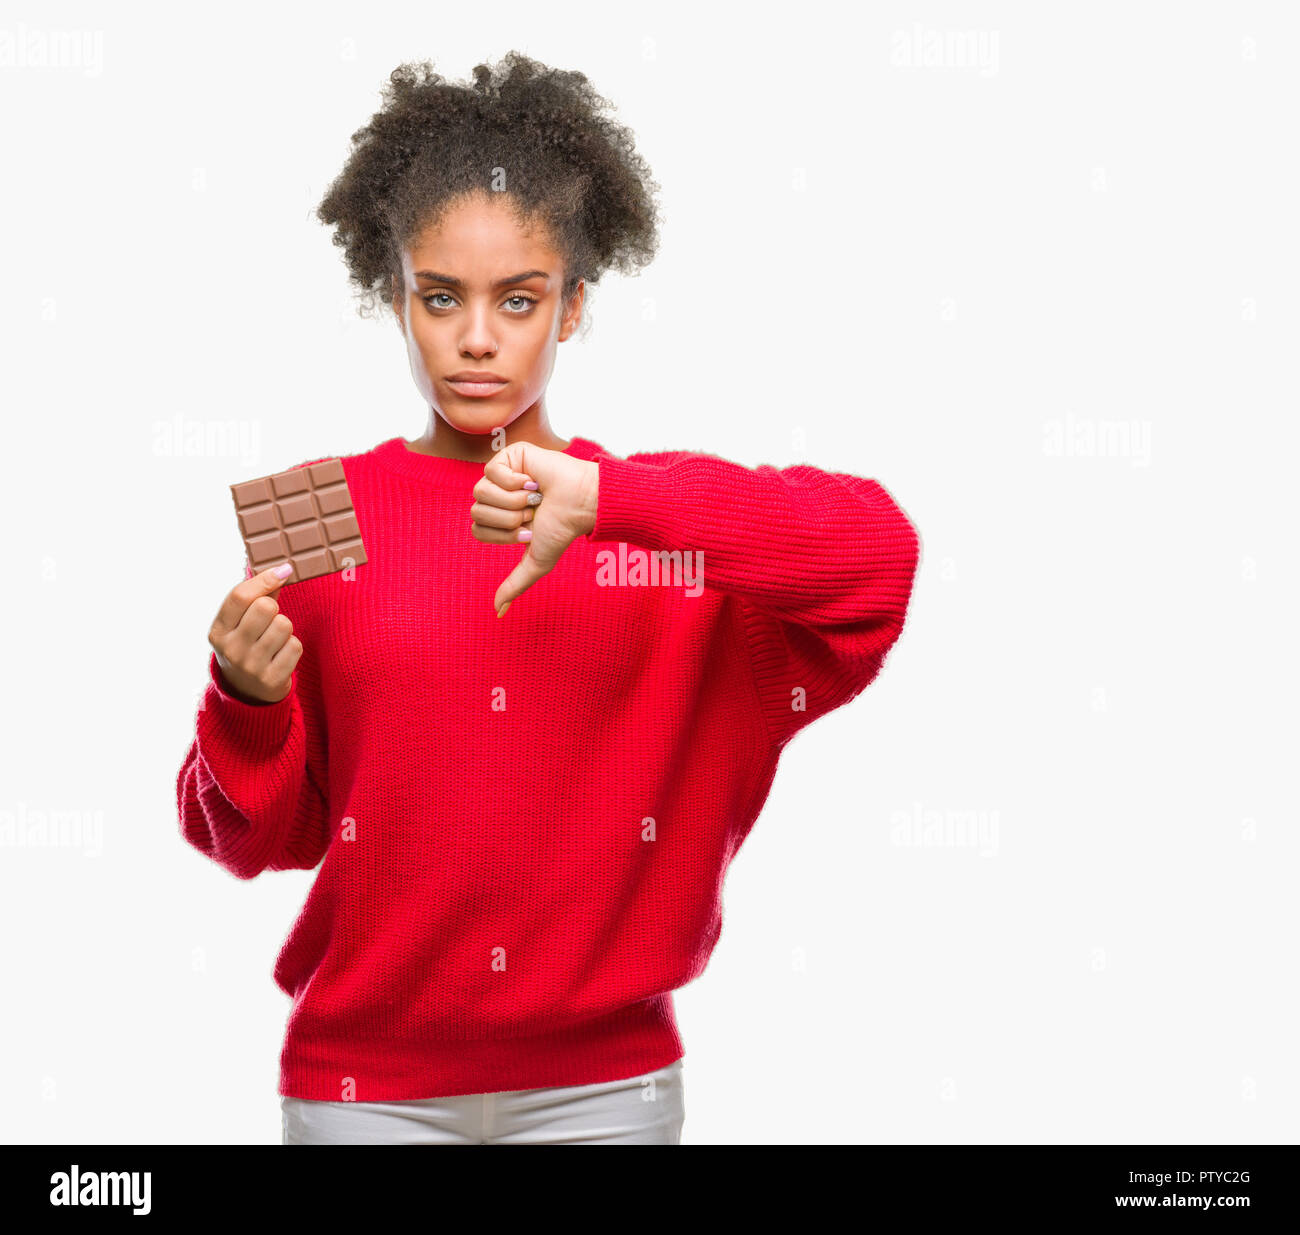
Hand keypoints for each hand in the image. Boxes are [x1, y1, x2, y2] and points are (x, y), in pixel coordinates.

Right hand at [209, 564, 301, 702]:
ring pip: (284, 625)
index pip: (240, 596)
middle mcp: (230, 649)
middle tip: (269, 620)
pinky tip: (281, 655)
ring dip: (285, 629)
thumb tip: (280, 568)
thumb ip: (256, 596)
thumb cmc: (247, 645)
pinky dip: (292, 647)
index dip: (265, 579)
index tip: (283, 571)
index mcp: (218, 630)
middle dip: (274, 608)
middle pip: (266, 607)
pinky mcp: (271, 679)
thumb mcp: (240, 624)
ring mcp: (250, 666)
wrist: (248, 692)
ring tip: (275, 640)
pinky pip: (295, 646)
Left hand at [469, 441, 598, 615]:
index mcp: (500, 517)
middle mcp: (498, 495)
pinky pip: (492, 470)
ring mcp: (502, 474)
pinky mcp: (509, 455)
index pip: (478, 530)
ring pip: (481, 492)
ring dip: (513, 500)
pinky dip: (514, 481)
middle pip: (476, 511)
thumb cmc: (563, 529)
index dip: (504, 535)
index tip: (531, 530)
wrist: (580, 503)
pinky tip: (533, 480)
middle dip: (509, 518)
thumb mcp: (537, 561)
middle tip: (534, 512)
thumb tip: (498, 611)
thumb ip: (515, 584)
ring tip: (535, 496)